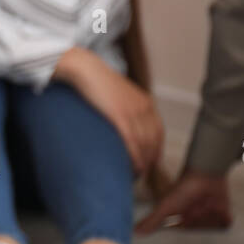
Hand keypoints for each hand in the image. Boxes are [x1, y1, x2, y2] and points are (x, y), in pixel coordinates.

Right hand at [57, 46, 162, 176]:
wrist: (84, 68)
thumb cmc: (95, 80)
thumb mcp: (116, 92)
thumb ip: (124, 105)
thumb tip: (120, 120)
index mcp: (145, 102)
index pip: (158, 131)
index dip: (156, 149)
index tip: (151, 162)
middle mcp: (144, 107)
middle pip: (154, 140)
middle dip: (151, 159)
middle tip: (142, 173)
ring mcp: (133, 112)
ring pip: (145, 144)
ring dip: (143, 162)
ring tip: (135, 174)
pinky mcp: (119, 115)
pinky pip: (132, 141)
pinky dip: (135, 157)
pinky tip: (134, 167)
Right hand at [135, 168, 230, 232]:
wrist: (204, 174)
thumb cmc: (182, 189)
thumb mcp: (165, 206)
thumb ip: (151, 221)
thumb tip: (134, 232)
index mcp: (180, 221)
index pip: (184, 229)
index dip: (186, 220)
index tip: (185, 210)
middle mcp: (195, 222)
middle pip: (199, 229)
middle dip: (197, 215)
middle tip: (195, 202)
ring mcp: (209, 220)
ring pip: (212, 226)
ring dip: (209, 213)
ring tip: (205, 201)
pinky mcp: (223, 217)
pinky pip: (224, 224)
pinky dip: (221, 214)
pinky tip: (216, 204)